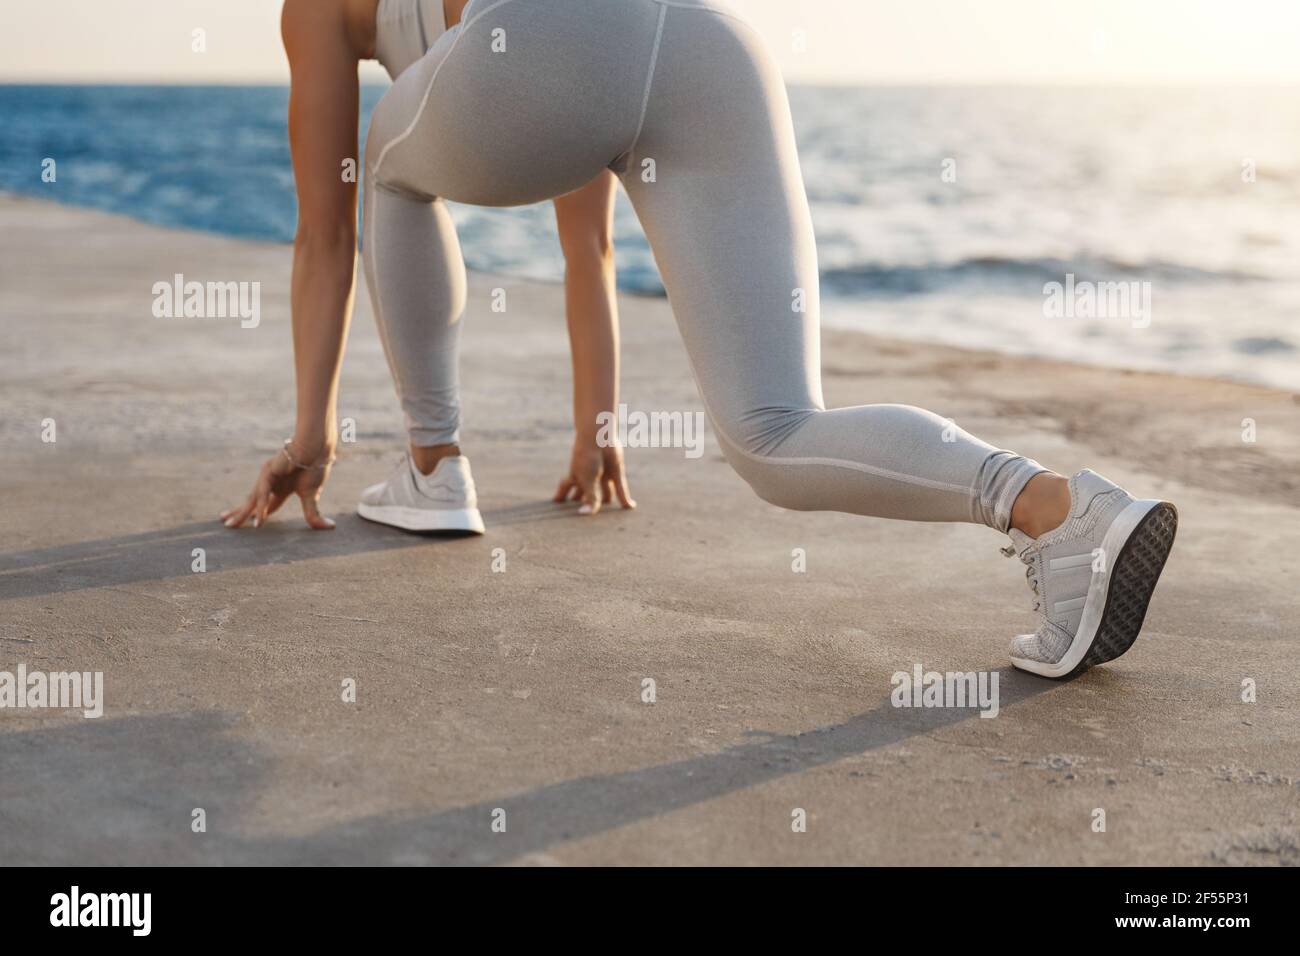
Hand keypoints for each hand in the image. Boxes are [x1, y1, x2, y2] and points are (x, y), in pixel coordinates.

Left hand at [221, 441, 335, 529]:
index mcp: (283, 487)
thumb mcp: (312, 496)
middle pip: (253, 502)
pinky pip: (263, 494)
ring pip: (252, 499)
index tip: (252, 524)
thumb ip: (314, 513)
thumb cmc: (316, 468)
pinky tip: (257, 521)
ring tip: (229, 524)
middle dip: (241, 513)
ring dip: (241, 513)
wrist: (316, 449)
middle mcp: (273, 482)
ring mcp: (268, 477)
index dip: (260, 514)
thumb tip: (330, 527)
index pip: (268, 503)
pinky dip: (260, 508)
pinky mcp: (268, 473)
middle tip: (226, 523)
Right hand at [552, 438, 635, 515]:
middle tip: (583, 513)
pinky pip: (621, 489)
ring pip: (605, 493)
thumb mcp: (587, 481)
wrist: (598, 438)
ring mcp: (603, 475)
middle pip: (586, 493)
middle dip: (585, 502)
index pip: (566, 487)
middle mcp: (589, 477)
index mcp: (575, 476)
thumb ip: (590, 499)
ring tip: (608, 517)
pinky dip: (625, 499)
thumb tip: (586, 514)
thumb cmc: (586, 458)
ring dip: (605, 502)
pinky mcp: (616, 473)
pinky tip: (630, 507)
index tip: (556, 502)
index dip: (561, 494)